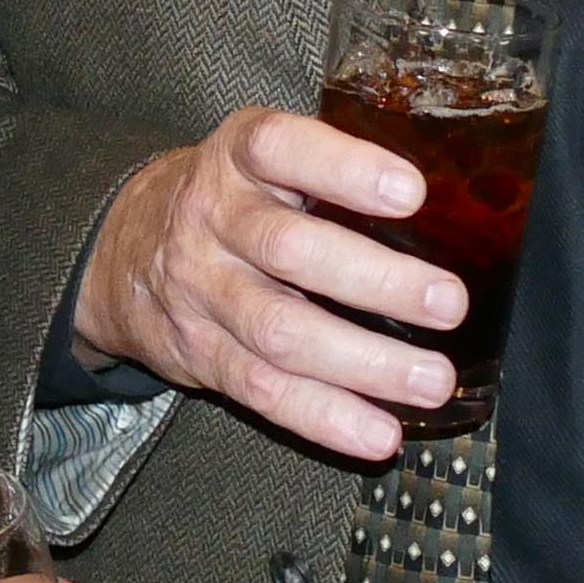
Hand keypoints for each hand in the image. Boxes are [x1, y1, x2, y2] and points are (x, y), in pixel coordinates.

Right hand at [72, 109, 454, 461]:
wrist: (124, 253)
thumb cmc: (234, 200)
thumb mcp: (264, 160)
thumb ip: (332, 171)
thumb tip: (459, 203)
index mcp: (238, 157)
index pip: (282, 148)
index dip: (346, 168)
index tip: (412, 193)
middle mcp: (213, 219)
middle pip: (289, 250)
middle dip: (376, 281)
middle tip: (448, 302)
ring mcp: (204, 292)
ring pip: (280, 332)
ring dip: (363, 362)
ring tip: (431, 380)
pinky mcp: (203, 355)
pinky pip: (263, 391)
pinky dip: (324, 417)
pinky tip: (377, 434)